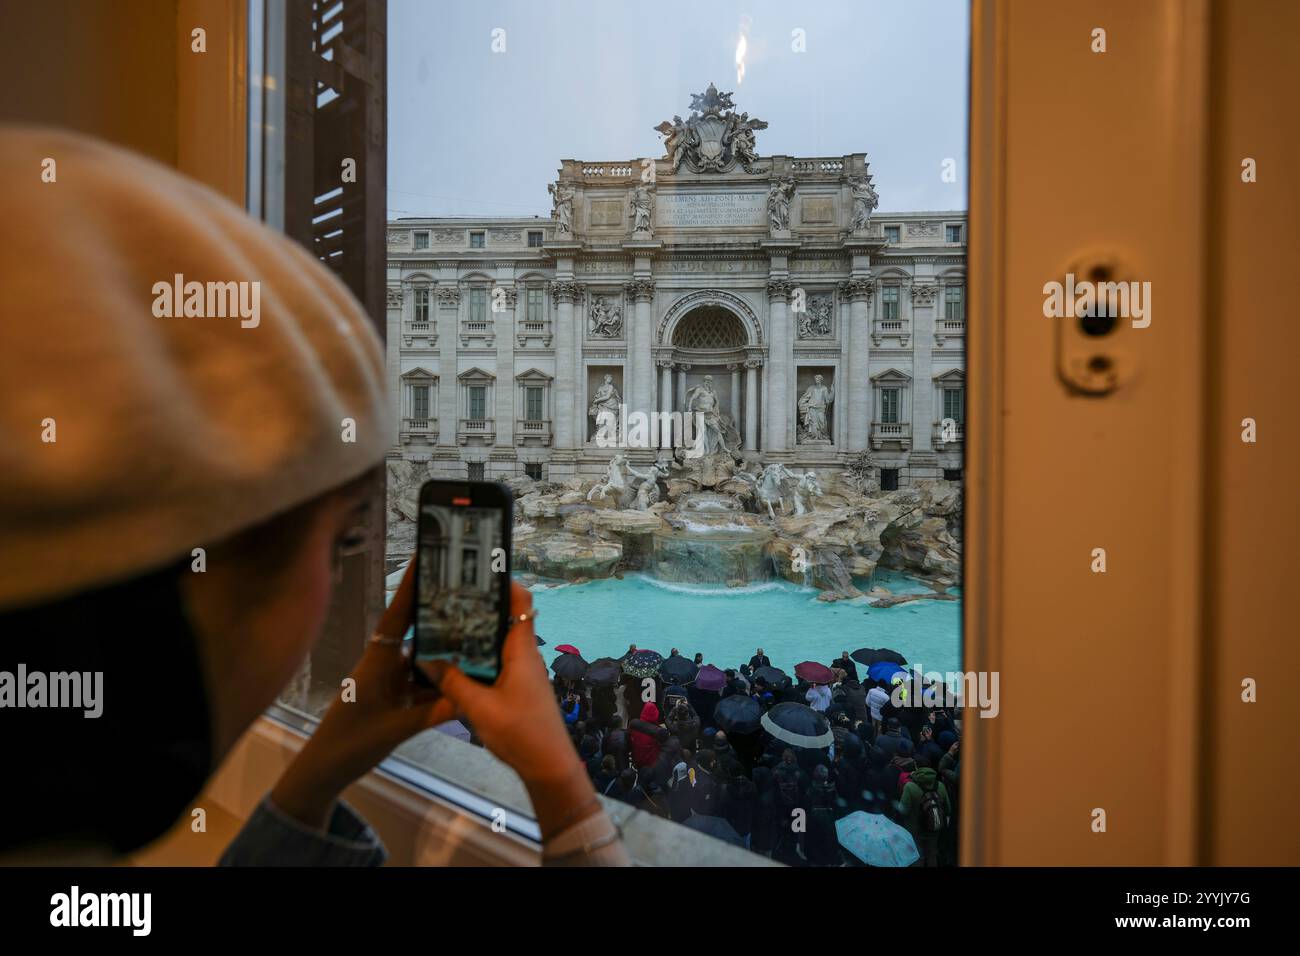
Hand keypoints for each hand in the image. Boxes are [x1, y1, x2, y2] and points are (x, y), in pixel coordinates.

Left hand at [271, 559, 455, 828]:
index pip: (398, 615)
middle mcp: (385, 662)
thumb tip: (470, 697)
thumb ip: (434, 712)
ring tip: (477, 639)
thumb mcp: (396, 729)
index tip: (426, 557)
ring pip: (424, 658)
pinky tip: (464, 680)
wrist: (326, 768)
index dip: (411, 585)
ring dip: (446, 653)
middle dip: (441, 615)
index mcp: (377, 660)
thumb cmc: (351, 743)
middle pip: (417, 631)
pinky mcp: (394, 694)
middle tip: (471, 597)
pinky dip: (441, 679)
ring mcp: (390, 678)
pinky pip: (423, 680)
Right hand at [420, 582, 598, 838]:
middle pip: (506, 619)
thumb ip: (452, 682)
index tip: (481, 570)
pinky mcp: (519, 689)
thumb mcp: (478, 708)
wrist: (549, 766)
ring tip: (446, 625)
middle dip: (481, 606)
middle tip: (449, 597)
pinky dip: (479, 657)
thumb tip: (427, 659)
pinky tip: (457, 663)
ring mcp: (523, 673)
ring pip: (499, 642)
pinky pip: (498, 662)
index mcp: (521, 651)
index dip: (505, 582)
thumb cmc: (520, 733)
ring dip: (478, 634)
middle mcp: (525, 656)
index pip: (522, 603)